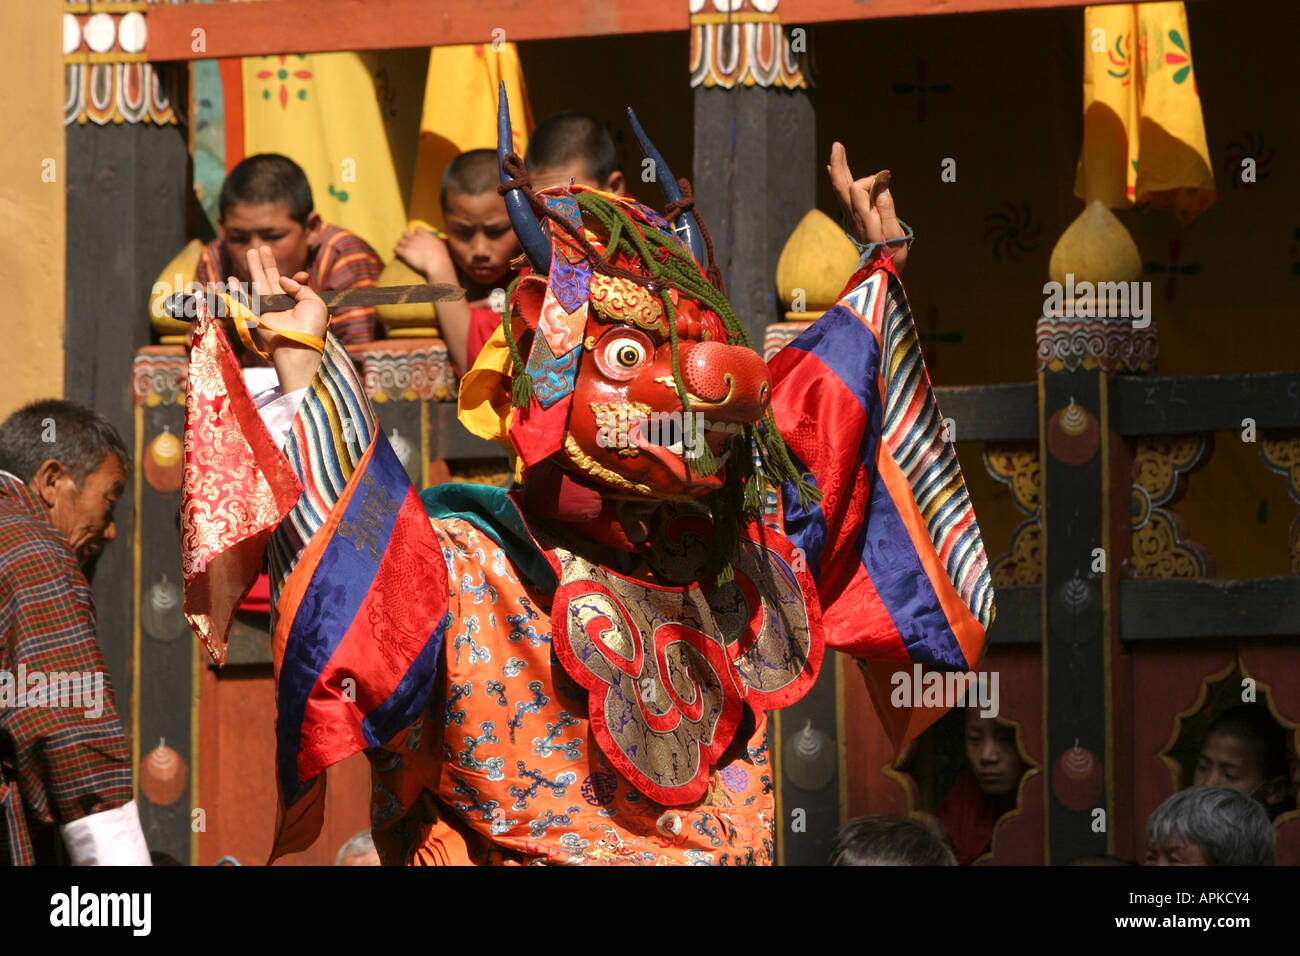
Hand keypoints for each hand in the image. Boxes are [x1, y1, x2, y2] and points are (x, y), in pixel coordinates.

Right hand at [233, 245, 328, 390]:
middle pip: (272, 279)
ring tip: (250, 251)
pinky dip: (236, 290)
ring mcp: (269, 310)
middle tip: (261, 247)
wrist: (298, 345)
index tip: (302, 275)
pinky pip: (245, 301)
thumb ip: (300, 287)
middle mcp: (282, 305)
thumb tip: (282, 279)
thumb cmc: (310, 326)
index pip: (293, 284)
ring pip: (258, 284)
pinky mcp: (257, 316)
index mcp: (298, 302)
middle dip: (267, 263)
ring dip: (254, 267)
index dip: (296, 277)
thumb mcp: (315, 302)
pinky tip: (231, 279)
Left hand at [395, 228, 455, 282]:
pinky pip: (396, 249)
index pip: (417, 229)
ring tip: (404, 251)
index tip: (419, 239)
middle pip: (405, 233)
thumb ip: (433, 240)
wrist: (436, 264)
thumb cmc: (441, 256)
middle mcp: (415, 237)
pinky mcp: (404, 252)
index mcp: (424, 234)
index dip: (417, 234)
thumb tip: (432, 241)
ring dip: (401, 245)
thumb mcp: (440, 244)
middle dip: (406, 238)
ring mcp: (409, 244)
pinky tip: (400, 255)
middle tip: (409, 245)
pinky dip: (397, 252)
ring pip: (399, 241)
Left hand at [828, 142, 908, 272]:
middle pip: (842, 187)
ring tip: (836, 154)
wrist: (881, 276)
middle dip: (840, 165)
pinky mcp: (854, 222)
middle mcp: (853, 217)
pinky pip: (843, 198)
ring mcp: (852, 220)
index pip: (858, 188)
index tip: (886, 181)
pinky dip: (840, 183)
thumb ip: (886, 207)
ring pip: (841, 191)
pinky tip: (838, 176)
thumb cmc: (891, 256)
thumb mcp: (894, 233)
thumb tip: (881, 182)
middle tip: (837, 145)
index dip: (871, 180)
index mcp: (863, 218)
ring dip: (838, 171)